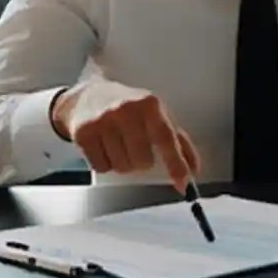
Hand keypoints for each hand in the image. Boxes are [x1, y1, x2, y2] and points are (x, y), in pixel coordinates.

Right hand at [52, 80, 199, 191]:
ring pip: (121, 167)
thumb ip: (177, 141)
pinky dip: (105, 164)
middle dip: (141, 162)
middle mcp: (126, 109)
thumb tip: (194, 169)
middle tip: (135, 148)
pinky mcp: (84, 133)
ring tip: (118, 145)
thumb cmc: (128, 107)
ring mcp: (103, 120)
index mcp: (149, 104)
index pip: (166, 138)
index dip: (176, 163)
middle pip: (142, 160)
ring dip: (123, 164)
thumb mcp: (155, 115)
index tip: (184, 182)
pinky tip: (103, 147)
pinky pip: (101, 167)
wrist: (88, 95)